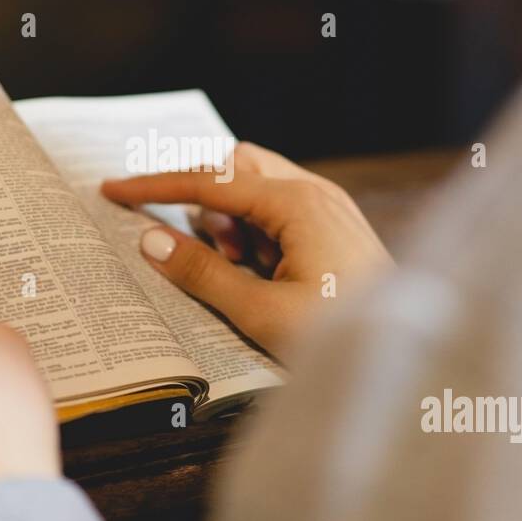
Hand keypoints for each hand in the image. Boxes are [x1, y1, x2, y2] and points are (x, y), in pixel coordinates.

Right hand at [101, 142, 393, 355]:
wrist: (409, 353)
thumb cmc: (340, 335)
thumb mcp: (260, 311)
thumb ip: (202, 273)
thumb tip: (151, 240)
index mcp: (296, 203)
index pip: (208, 181)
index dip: (154, 186)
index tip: (112, 190)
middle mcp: (314, 192)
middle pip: (235, 168)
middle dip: (206, 202)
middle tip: (206, 249)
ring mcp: (329, 207)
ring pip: (258, 189)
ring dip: (233, 221)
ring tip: (242, 271)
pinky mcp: (336, 227)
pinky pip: (281, 212)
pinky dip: (258, 233)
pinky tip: (265, 274)